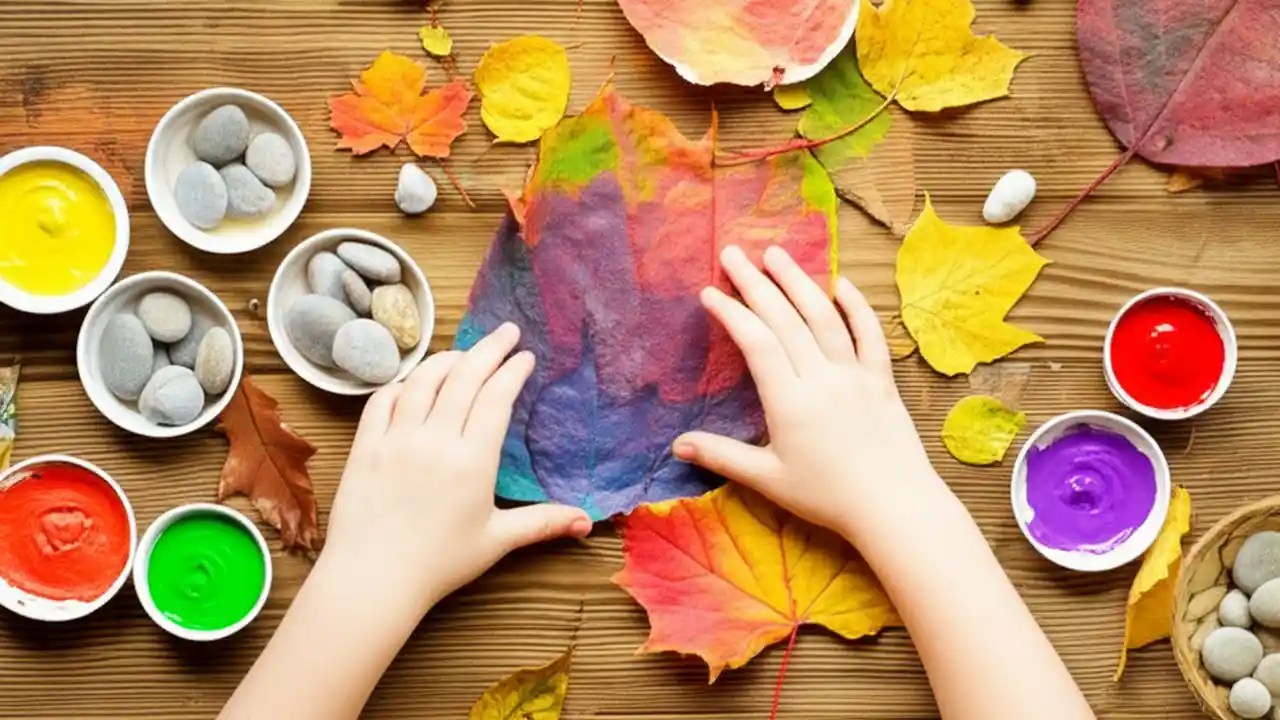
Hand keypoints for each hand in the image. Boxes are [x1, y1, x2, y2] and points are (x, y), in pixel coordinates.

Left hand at [321, 323, 591, 613]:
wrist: (373, 578)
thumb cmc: (439, 564)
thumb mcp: (496, 541)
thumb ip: (542, 523)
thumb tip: (586, 521)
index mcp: (472, 460)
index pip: (495, 398)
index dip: (512, 372)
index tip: (525, 357)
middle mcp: (435, 440)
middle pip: (464, 378)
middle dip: (489, 349)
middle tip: (506, 331)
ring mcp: (396, 439)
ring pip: (423, 381)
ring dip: (447, 360)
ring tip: (464, 353)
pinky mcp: (366, 446)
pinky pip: (383, 400)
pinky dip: (402, 384)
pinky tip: (414, 382)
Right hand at [673, 246, 942, 543]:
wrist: (894, 507)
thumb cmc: (827, 497)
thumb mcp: (769, 479)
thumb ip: (723, 456)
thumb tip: (677, 445)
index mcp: (789, 402)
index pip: (756, 343)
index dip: (731, 313)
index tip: (710, 292)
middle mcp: (821, 378)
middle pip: (785, 320)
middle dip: (755, 283)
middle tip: (733, 252)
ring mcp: (855, 375)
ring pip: (823, 317)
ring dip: (798, 282)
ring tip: (776, 254)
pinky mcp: (882, 380)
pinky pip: (870, 335)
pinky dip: (856, 306)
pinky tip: (841, 283)